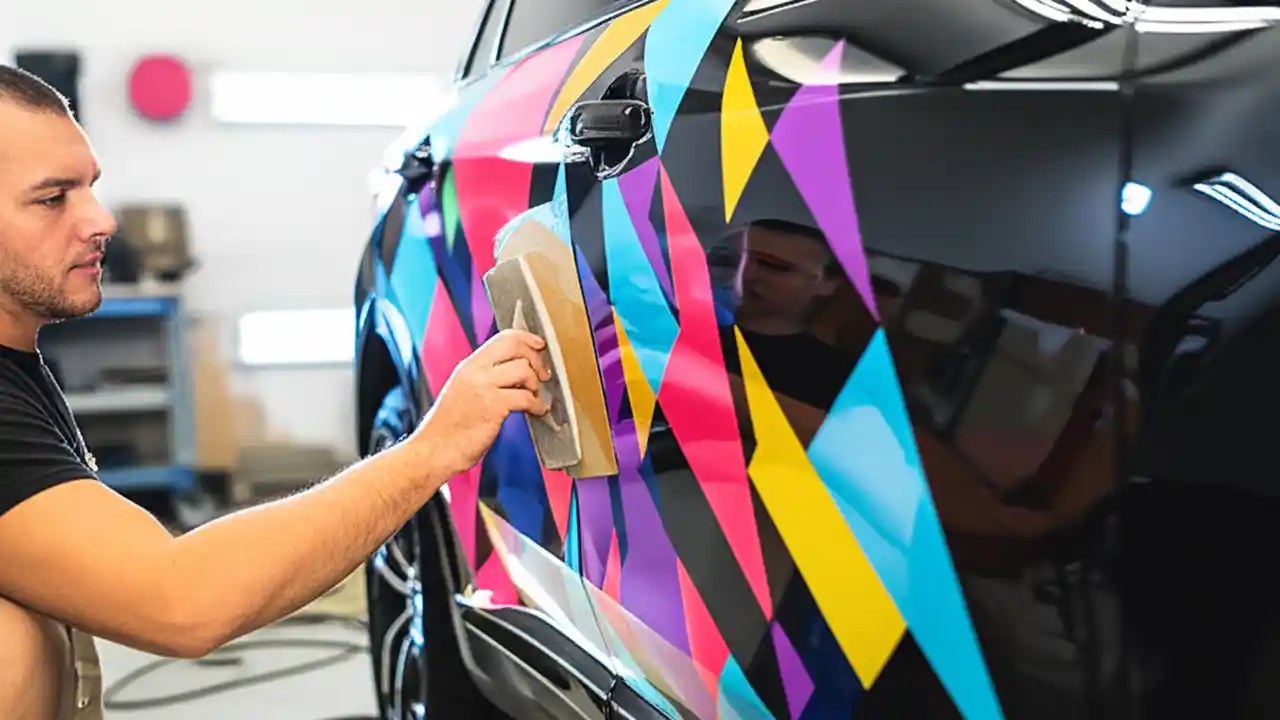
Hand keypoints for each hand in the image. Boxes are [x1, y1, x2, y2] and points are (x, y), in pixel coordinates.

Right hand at [410, 329, 551, 475]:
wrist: (433, 450)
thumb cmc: (449, 428)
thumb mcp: (463, 391)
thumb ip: (485, 378)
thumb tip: (516, 371)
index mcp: (469, 366)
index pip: (503, 337)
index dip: (527, 339)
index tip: (539, 346)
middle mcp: (474, 371)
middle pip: (515, 346)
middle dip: (536, 358)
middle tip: (543, 374)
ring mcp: (483, 387)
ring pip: (523, 369)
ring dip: (536, 384)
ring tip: (534, 398)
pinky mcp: (492, 407)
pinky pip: (525, 397)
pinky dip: (537, 404)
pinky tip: (536, 411)